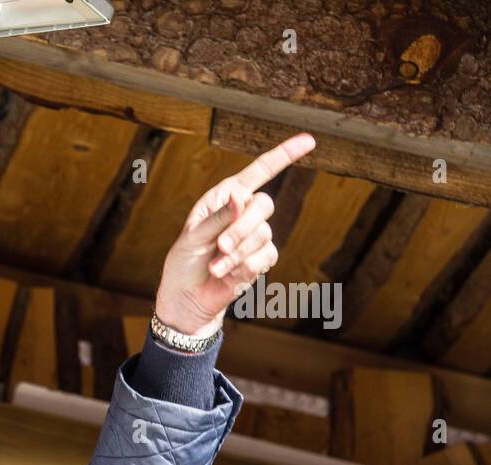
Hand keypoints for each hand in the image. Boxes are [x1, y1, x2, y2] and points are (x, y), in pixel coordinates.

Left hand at [154, 132, 316, 336]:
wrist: (187, 297)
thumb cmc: (184, 263)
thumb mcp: (192, 238)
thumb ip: (217, 219)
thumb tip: (241, 198)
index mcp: (225, 198)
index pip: (260, 171)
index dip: (284, 155)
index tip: (309, 140)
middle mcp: (243, 212)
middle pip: (264, 205)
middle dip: (241, 228)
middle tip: (220, 246)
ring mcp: (255, 235)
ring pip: (264, 234)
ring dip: (237, 254)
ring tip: (215, 266)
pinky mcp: (261, 258)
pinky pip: (265, 256)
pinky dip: (244, 267)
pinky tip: (227, 275)